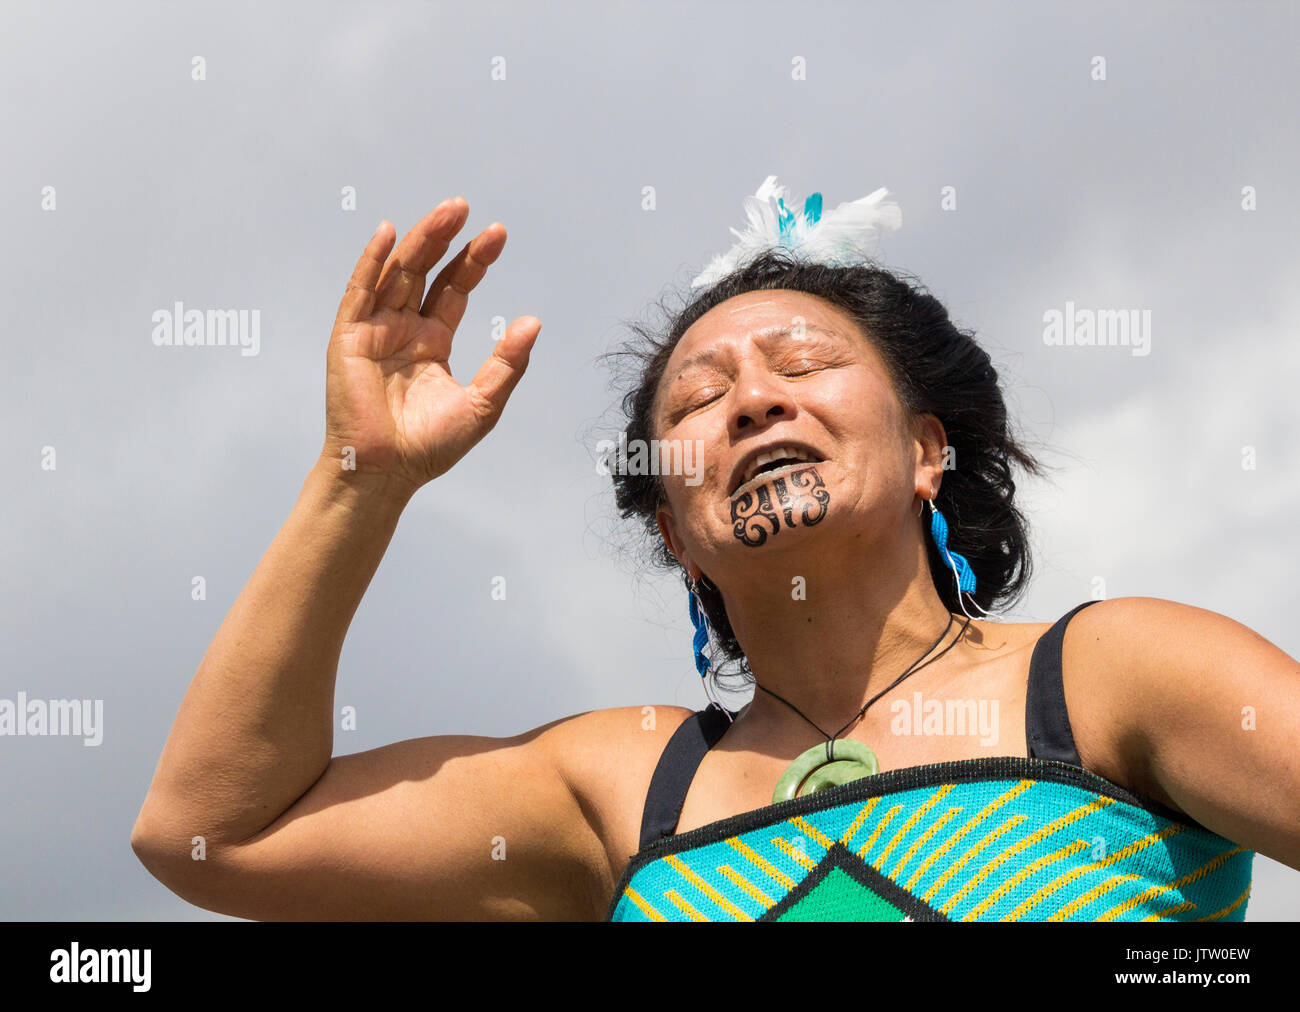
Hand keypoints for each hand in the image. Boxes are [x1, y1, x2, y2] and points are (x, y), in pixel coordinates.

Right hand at [321, 198, 539, 491]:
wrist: (386, 472)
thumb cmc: (430, 447)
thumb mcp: (482, 404)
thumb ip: (508, 364)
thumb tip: (534, 323)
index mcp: (432, 342)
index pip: (453, 289)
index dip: (474, 261)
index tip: (496, 234)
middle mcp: (403, 330)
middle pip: (425, 271)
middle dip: (446, 239)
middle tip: (466, 208)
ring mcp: (374, 331)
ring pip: (397, 273)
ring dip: (419, 240)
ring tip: (446, 213)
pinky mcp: (349, 338)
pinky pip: (360, 293)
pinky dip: (372, 262)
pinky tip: (388, 234)